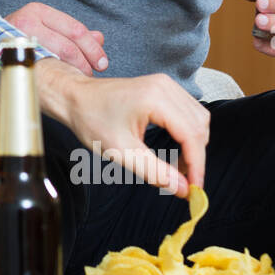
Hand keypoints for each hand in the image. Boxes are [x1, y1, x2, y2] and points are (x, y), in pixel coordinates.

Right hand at [6, 1, 107, 75]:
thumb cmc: (19, 36)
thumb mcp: (45, 27)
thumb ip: (71, 32)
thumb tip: (99, 38)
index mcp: (38, 11)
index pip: (75, 30)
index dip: (92, 48)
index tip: (102, 62)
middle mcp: (26, 22)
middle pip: (68, 46)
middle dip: (85, 63)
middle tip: (92, 73)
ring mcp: (17, 40)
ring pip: (56, 59)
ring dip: (73, 71)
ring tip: (78, 78)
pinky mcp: (11, 57)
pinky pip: (41, 69)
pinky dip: (56, 76)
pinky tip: (62, 80)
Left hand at [34, 58, 208, 197]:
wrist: (74, 97)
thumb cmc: (91, 120)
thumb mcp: (120, 151)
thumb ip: (154, 171)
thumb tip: (182, 190)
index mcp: (155, 98)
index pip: (192, 135)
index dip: (197, 165)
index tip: (195, 190)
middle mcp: (165, 86)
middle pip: (199, 126)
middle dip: (196, 157)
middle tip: (185, 183)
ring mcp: (166, 84)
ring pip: (198, 118)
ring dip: (194, 146)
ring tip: (179, 169)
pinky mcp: (163, 87)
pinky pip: (188, 112)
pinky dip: (188, 133)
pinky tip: (176, 151)